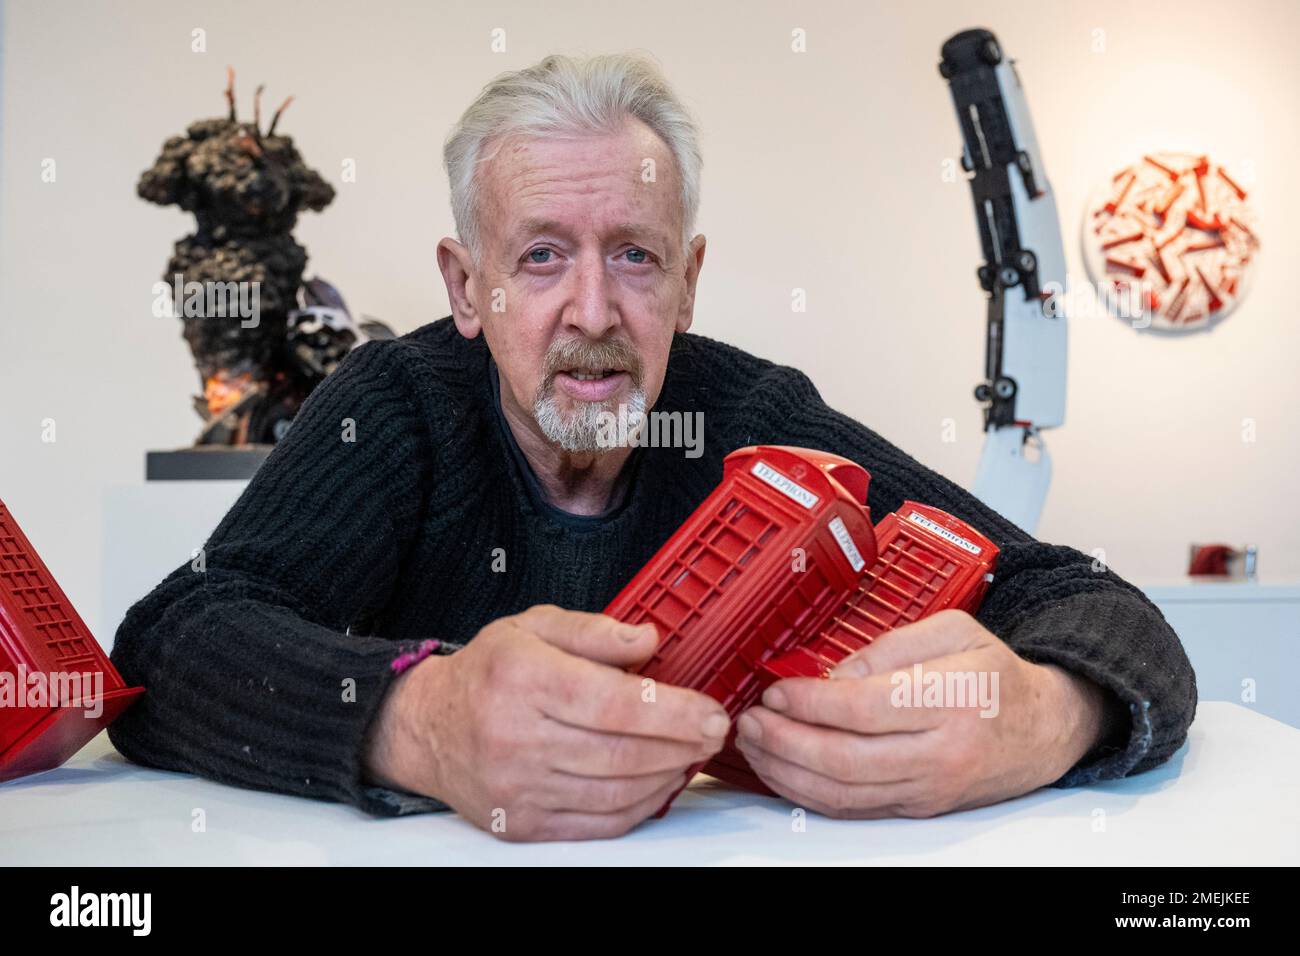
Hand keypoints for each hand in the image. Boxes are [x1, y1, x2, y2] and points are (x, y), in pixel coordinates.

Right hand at [363, 604, 729, 840]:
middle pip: (621, 753)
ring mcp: (518, 787)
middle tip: (712, 732)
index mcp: (523, 678)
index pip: (614, 703)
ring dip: (667, 777)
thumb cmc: (486, 673)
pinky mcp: (522, 824)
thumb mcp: (533, 626)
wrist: (426, 727)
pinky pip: (597, 823)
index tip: (710, 711)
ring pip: (615, 793)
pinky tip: (658, 783)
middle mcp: (516, 736)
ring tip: (690, 755)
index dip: (673, 711)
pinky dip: (638, 807)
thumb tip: (647, 640)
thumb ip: (595, 630)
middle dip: (681, 745)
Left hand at [734, 609, 1113, 818]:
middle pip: (847, 761)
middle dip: (785, 742)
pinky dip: (808, 794)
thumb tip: (832, 673)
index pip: (866, 709)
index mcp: (953, 700)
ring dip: (786, 772)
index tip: (776, 690)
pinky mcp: (919, 808)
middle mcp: (942, 753)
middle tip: (749, 721)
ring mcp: (929, 788)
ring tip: (753, 745)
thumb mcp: (954, 631)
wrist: (1044, 729)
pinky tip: (782, 771)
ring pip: (844, 794)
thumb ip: (891, 646)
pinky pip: (853, 809)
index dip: (810, 703)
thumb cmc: (995, 674)